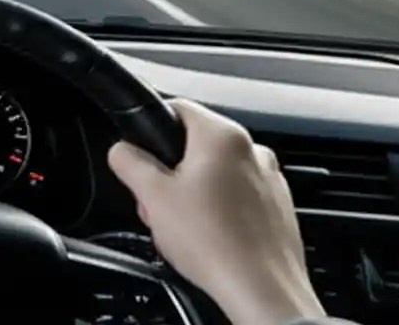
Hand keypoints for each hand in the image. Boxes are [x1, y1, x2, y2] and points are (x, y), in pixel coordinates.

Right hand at [108, 100, 324, 324]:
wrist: (261, 289)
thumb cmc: (214, 243)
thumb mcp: (152, 196)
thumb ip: (129, 162)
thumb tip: (121, 150)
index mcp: (222, 136)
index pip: (177, 108)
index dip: (151, 131)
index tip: (141, 158)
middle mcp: (253, 150)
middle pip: (195, 147)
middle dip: (170, 174)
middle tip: (157, 204)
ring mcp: (270, 179)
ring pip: (216, 174)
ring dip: (192, 194)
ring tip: (182, 228)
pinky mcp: (277, 208)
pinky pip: (237, 198)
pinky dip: (219, 212)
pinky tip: (208, 238)